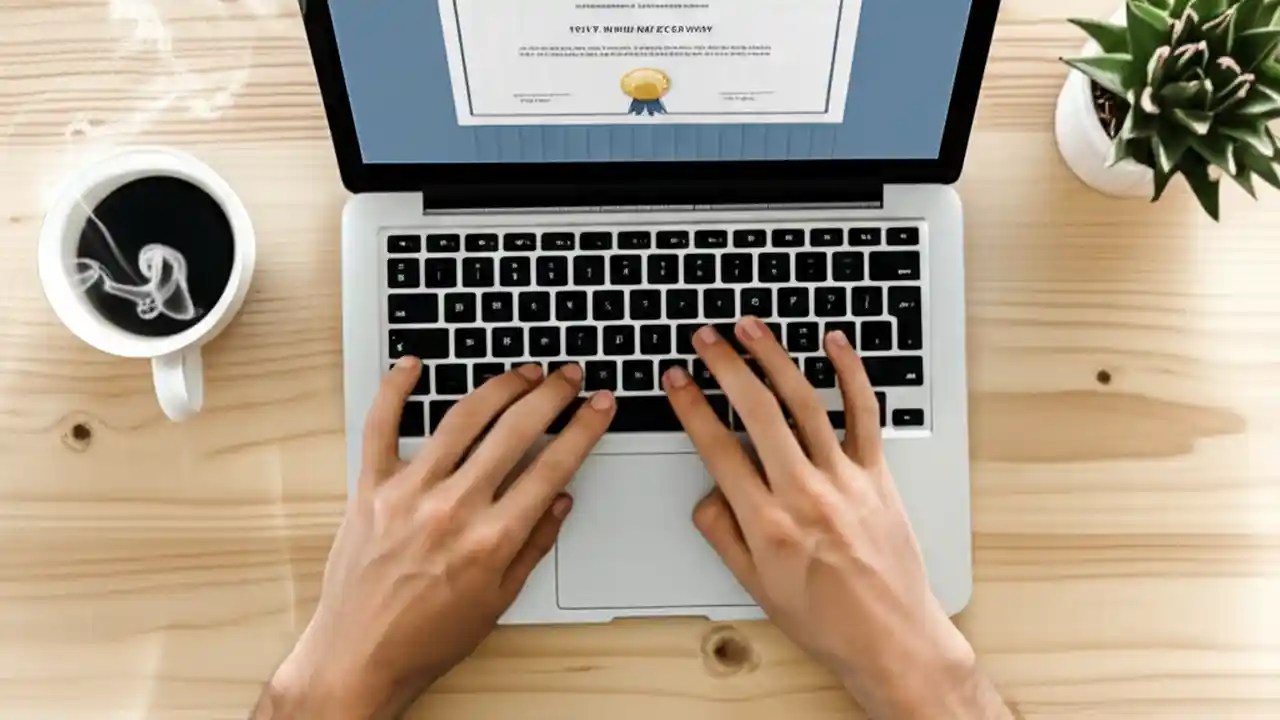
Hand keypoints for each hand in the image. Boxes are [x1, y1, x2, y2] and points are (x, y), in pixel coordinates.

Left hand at [253, 359, 614, 719]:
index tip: (599, 405)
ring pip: (462, 418)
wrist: (359, 656)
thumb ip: (535, 544)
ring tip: (523, 372)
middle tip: (568, 377)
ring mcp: (409, 492)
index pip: (552, 466)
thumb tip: (561, 499)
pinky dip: (394, 389)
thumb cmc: (428, 637)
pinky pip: (380, 425)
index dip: (583, 429)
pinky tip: (413, 364)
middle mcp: (453, 508)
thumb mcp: (500, 599)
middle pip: (515, 430)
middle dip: (551, 395)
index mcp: (491, 539)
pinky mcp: (371, 487)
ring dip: (499, 386)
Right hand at [663, 319, 1007, 719]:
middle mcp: (804, 493)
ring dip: (775, 357)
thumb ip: (723, 532)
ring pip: (805, 403)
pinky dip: (850, 373)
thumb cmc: (824, 620)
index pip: (717, 448)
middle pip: (757, 412)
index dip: (691, 406)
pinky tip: (834, 343)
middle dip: (727, 365)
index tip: (677, 379)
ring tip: (751, 328)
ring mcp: (845, 479)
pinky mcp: (878, 474)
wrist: (891, 638)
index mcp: (767, 522)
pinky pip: (864, 414)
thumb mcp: (753, 586)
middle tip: (707, 337)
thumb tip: (708, 489)